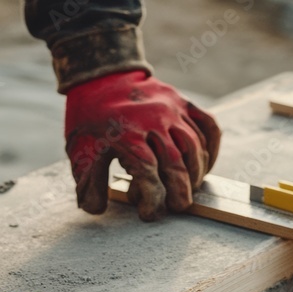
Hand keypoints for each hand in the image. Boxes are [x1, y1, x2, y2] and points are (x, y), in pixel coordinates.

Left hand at [64, 70, 220, 220]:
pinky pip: (208, 126)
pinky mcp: (183, 102)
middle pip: (176, 163)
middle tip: (178, 208)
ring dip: (196, 174)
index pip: (148, 174)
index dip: (153, 200)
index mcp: (125, 135)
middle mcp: (153, 121)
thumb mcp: (80, 152)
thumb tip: (97, 210)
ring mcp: (172, 110)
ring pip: (196, 147)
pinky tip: (205, 167)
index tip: (150, 214)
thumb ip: (89, 183)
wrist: (100, 76)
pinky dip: (212, 148)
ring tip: (188, 190)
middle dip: (180, 192)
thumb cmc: (89, 120)